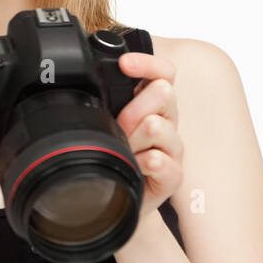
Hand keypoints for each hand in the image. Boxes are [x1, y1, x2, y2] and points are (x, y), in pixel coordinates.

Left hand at [114, 51, 182, 221]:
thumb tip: (90, 73)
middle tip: (118, 126)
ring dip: (135, 138)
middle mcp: (166, 121)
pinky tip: (139, 164)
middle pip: (163, 92)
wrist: (113, 198)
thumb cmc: (110, 155)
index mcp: (151, 103)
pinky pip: (164, 161)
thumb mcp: (103, 121)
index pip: (163, 72)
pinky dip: (149, 162)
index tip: (124, 64)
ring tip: (125, 150)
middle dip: (133, 107)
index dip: (147, 64)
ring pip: (159, 125)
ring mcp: (171, 149)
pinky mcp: (173, 176)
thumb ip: (105, 98)